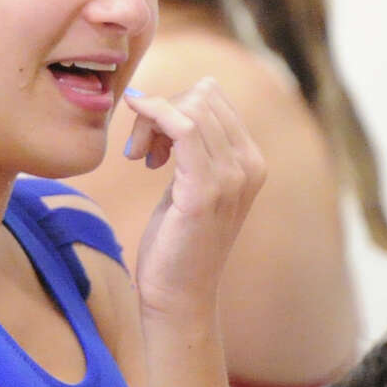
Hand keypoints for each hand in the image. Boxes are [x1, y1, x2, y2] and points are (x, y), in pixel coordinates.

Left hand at [124, 78, 265, 324]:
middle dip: (159, 111)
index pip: (212, 95)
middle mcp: (250, 163)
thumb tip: (191, 91)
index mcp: (251, 158)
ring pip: (188, 108)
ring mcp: (231, 177)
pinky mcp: (204, 190)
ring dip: (150, 122)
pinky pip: (182, 127)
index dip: (172, 104)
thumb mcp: (191, 182)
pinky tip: (135, 149)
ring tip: (141, 156)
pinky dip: (152, 117)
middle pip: (199, 96)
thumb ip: (196, 144)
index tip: (151, 138)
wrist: (178, 294)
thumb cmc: (178, 238)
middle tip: (142, 150)